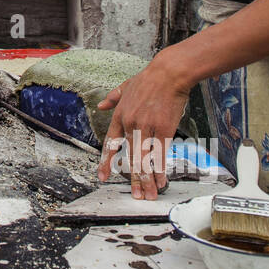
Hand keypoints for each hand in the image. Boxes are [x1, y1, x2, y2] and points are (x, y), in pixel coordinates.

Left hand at [96, 54, 191, 199]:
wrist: (168, 73)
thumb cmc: (149, 80)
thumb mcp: (125, 87)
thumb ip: (113, 98)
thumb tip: (100, 105)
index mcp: (119, 116)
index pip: (110, 143)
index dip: (106, 161)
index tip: (102, 176)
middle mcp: (130, 124)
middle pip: (129, 157)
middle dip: (133, 179)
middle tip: (135, 195)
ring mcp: (147, 127)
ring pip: (144, 159)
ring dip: (147, 179)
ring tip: (149, 194)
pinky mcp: (164, 129)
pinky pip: (160, 154)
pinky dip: (161, 169)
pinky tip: (161, 180)